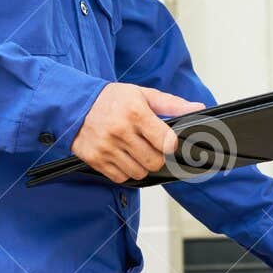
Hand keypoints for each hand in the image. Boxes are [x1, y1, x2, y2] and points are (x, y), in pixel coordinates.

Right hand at [71, 83, 204, 182]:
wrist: (75, 104)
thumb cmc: (111, 99)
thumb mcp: (143, 94)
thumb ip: (172, 104)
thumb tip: (197, 108)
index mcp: (135, 113)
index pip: (166, 142)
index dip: (170, 144)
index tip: (166, 140)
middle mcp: (120, 131)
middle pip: (154, 161)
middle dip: (157, 156)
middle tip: (150, 146)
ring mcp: (106, 148)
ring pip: (139, 173)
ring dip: (141, 165)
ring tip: (134, 150)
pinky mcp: (95, 160)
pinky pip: (121, 177)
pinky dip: (125, 171)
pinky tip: (121, 156)